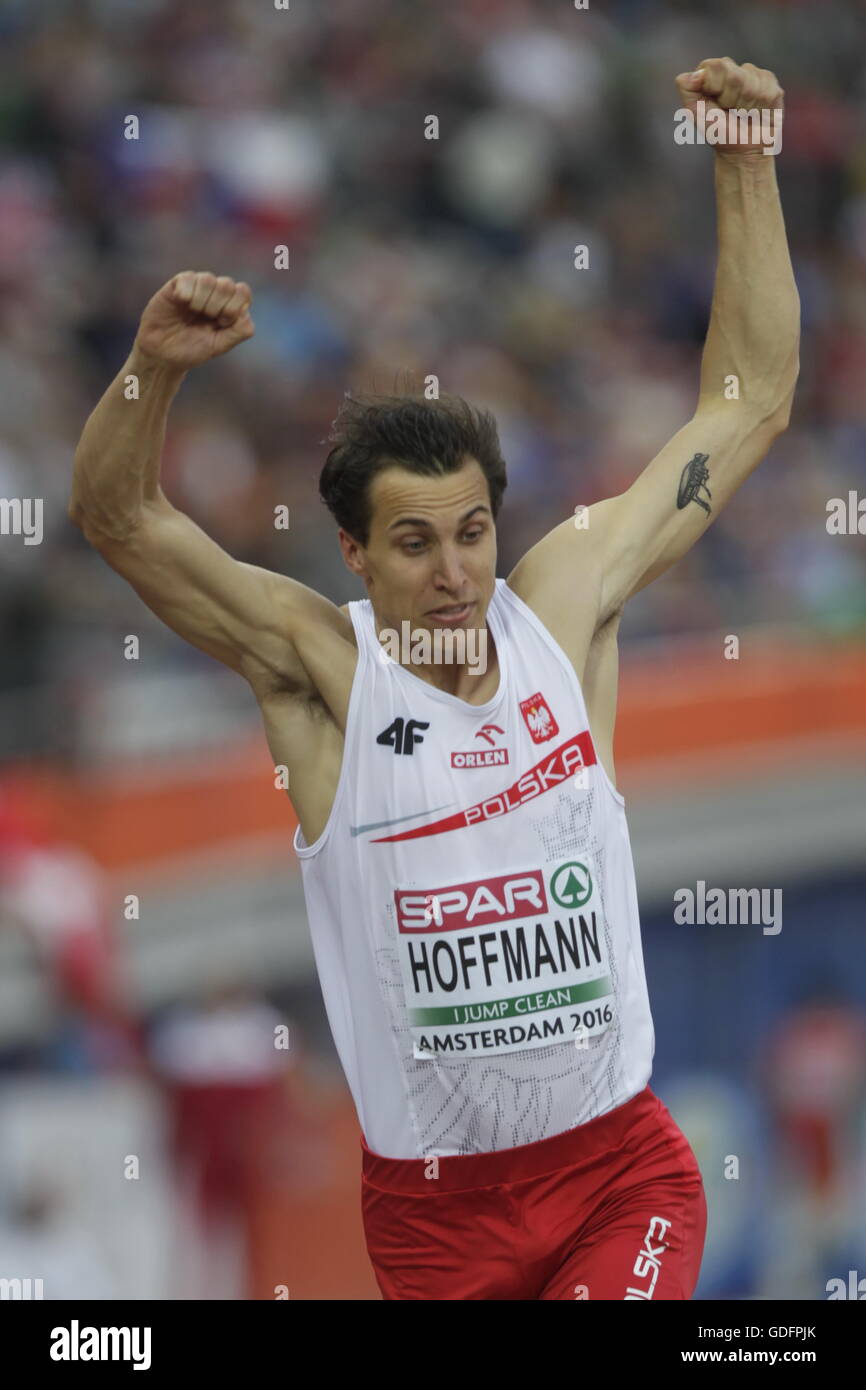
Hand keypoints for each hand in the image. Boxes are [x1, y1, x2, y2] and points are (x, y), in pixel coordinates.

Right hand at [133, 271, 254, 369]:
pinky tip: (180, 302)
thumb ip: (238, 332)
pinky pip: (188, 278)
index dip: (234, 307)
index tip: (222, 322)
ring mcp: (196, 287)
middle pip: (227, 284)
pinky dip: (187, 292)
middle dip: (218, 306)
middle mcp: (214, 293)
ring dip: (202, 300)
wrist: (163, 354)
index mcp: (228, 306)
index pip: (243, 291)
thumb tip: (246, 313)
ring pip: (208, 279)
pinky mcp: (178, 284)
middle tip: (206, 318)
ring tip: (193, 311)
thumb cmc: (192, 350)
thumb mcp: (218, 346)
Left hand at [675, 58, 783, 156]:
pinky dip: (759, 109)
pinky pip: (767, 92)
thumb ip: (687, 90)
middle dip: (730, 99)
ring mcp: (754, 74)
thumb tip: (692, 75)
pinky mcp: (772, 84)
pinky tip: (756, 114)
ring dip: (744, 107)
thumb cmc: (717, 130)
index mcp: (713, 72)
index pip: (715, 65)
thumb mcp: (695, 112)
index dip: (715, 87)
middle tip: (729, 110)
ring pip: (751, 85)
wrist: (740, 149)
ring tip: (743, 114)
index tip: (715, 103)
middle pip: (734, 75)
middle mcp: (734, 68)